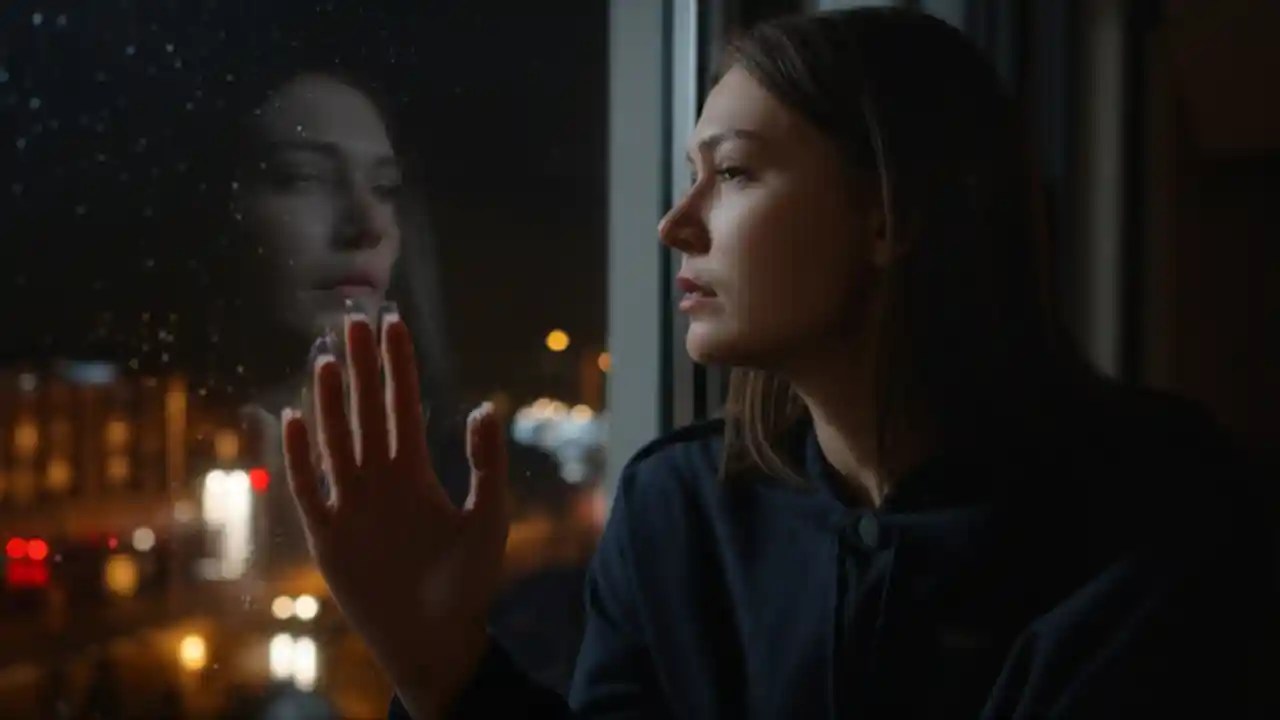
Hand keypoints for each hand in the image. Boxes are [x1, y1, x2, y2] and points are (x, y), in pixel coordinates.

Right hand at [281, 304, 508, 716]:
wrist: (436, 639)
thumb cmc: (468, 583)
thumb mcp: (488, 518)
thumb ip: (487, 463)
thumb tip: (486, 407)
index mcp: (416, 474)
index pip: (403, 407)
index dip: (398, 366)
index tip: (394, 323)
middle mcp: (380, 481)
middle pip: (365, 413)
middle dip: (360, 368)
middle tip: (353, 319)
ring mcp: (352, 505)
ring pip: (336, 441)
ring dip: (329, 402)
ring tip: (324, 357)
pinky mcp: (329, 535)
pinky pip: (308, 488)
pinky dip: (299, 456)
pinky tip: (292, 419)